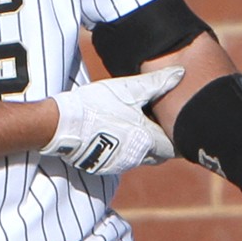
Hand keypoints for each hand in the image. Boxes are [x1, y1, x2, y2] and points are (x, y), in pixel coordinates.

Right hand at [43, 67, 183, 175]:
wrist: (61, 125)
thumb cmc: (95, 106)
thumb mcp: (128, 90)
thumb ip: (156, 83)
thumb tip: (180, 73)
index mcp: (146, 140)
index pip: (174, 148)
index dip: (178, 138)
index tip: (179, 128)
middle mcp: (136, 157)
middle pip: (160, 156)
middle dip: (163, 144)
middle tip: (161, 126)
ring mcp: (119, 164)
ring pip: (141, 159)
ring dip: (144, 147)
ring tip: (139, 127)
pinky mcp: (103, 167)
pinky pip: (123, 161)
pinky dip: (127, 151)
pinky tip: (119, 135)